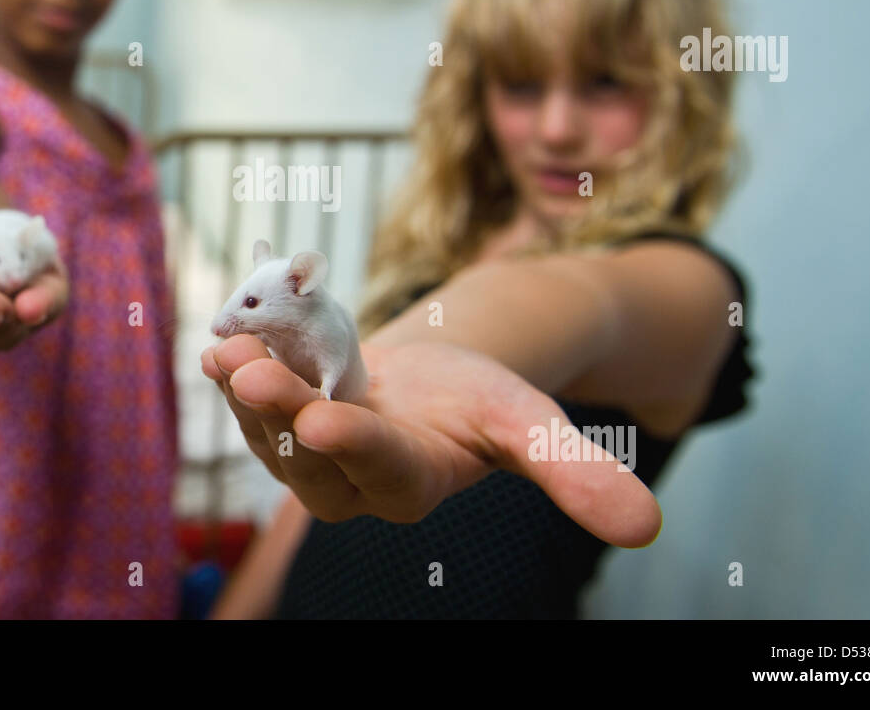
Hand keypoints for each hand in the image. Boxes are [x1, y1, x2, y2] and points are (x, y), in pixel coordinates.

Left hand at [200, 334, 661, 548]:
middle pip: (310, 455)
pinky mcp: (280, 421)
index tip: (325, 421)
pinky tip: (220, 340)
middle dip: (281, 414)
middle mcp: (352, 480)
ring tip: (228, 346)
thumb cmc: (484, 401)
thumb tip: (648, 529)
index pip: (384, 470)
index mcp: (413, 482)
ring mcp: (308, 453)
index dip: (356, 448)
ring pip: (271, 429)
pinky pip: (252, 400)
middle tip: (249, 373)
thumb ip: (575, 473)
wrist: (434, 378)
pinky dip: (235, 369)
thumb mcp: (532, 425)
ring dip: (245, 390)